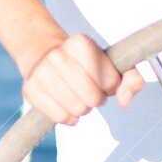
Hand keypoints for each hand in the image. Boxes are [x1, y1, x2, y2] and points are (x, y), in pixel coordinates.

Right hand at [21, 34, 144, 125]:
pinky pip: (60, 117)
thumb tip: (124, 100)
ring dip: (83, 109)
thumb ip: (132, 79)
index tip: (102, 79)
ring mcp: (41, 73)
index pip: (110, 82)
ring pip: (77, 110)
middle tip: (91, 92)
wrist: (44, 55)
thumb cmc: (85, 63)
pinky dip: (68, 117)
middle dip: (97, 99)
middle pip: (93, 98)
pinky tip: (67, 105)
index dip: (110, 86)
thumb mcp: (112, 63)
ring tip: (78, 97)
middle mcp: (58, 55)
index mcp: (81, 43)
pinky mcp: (30, 90)